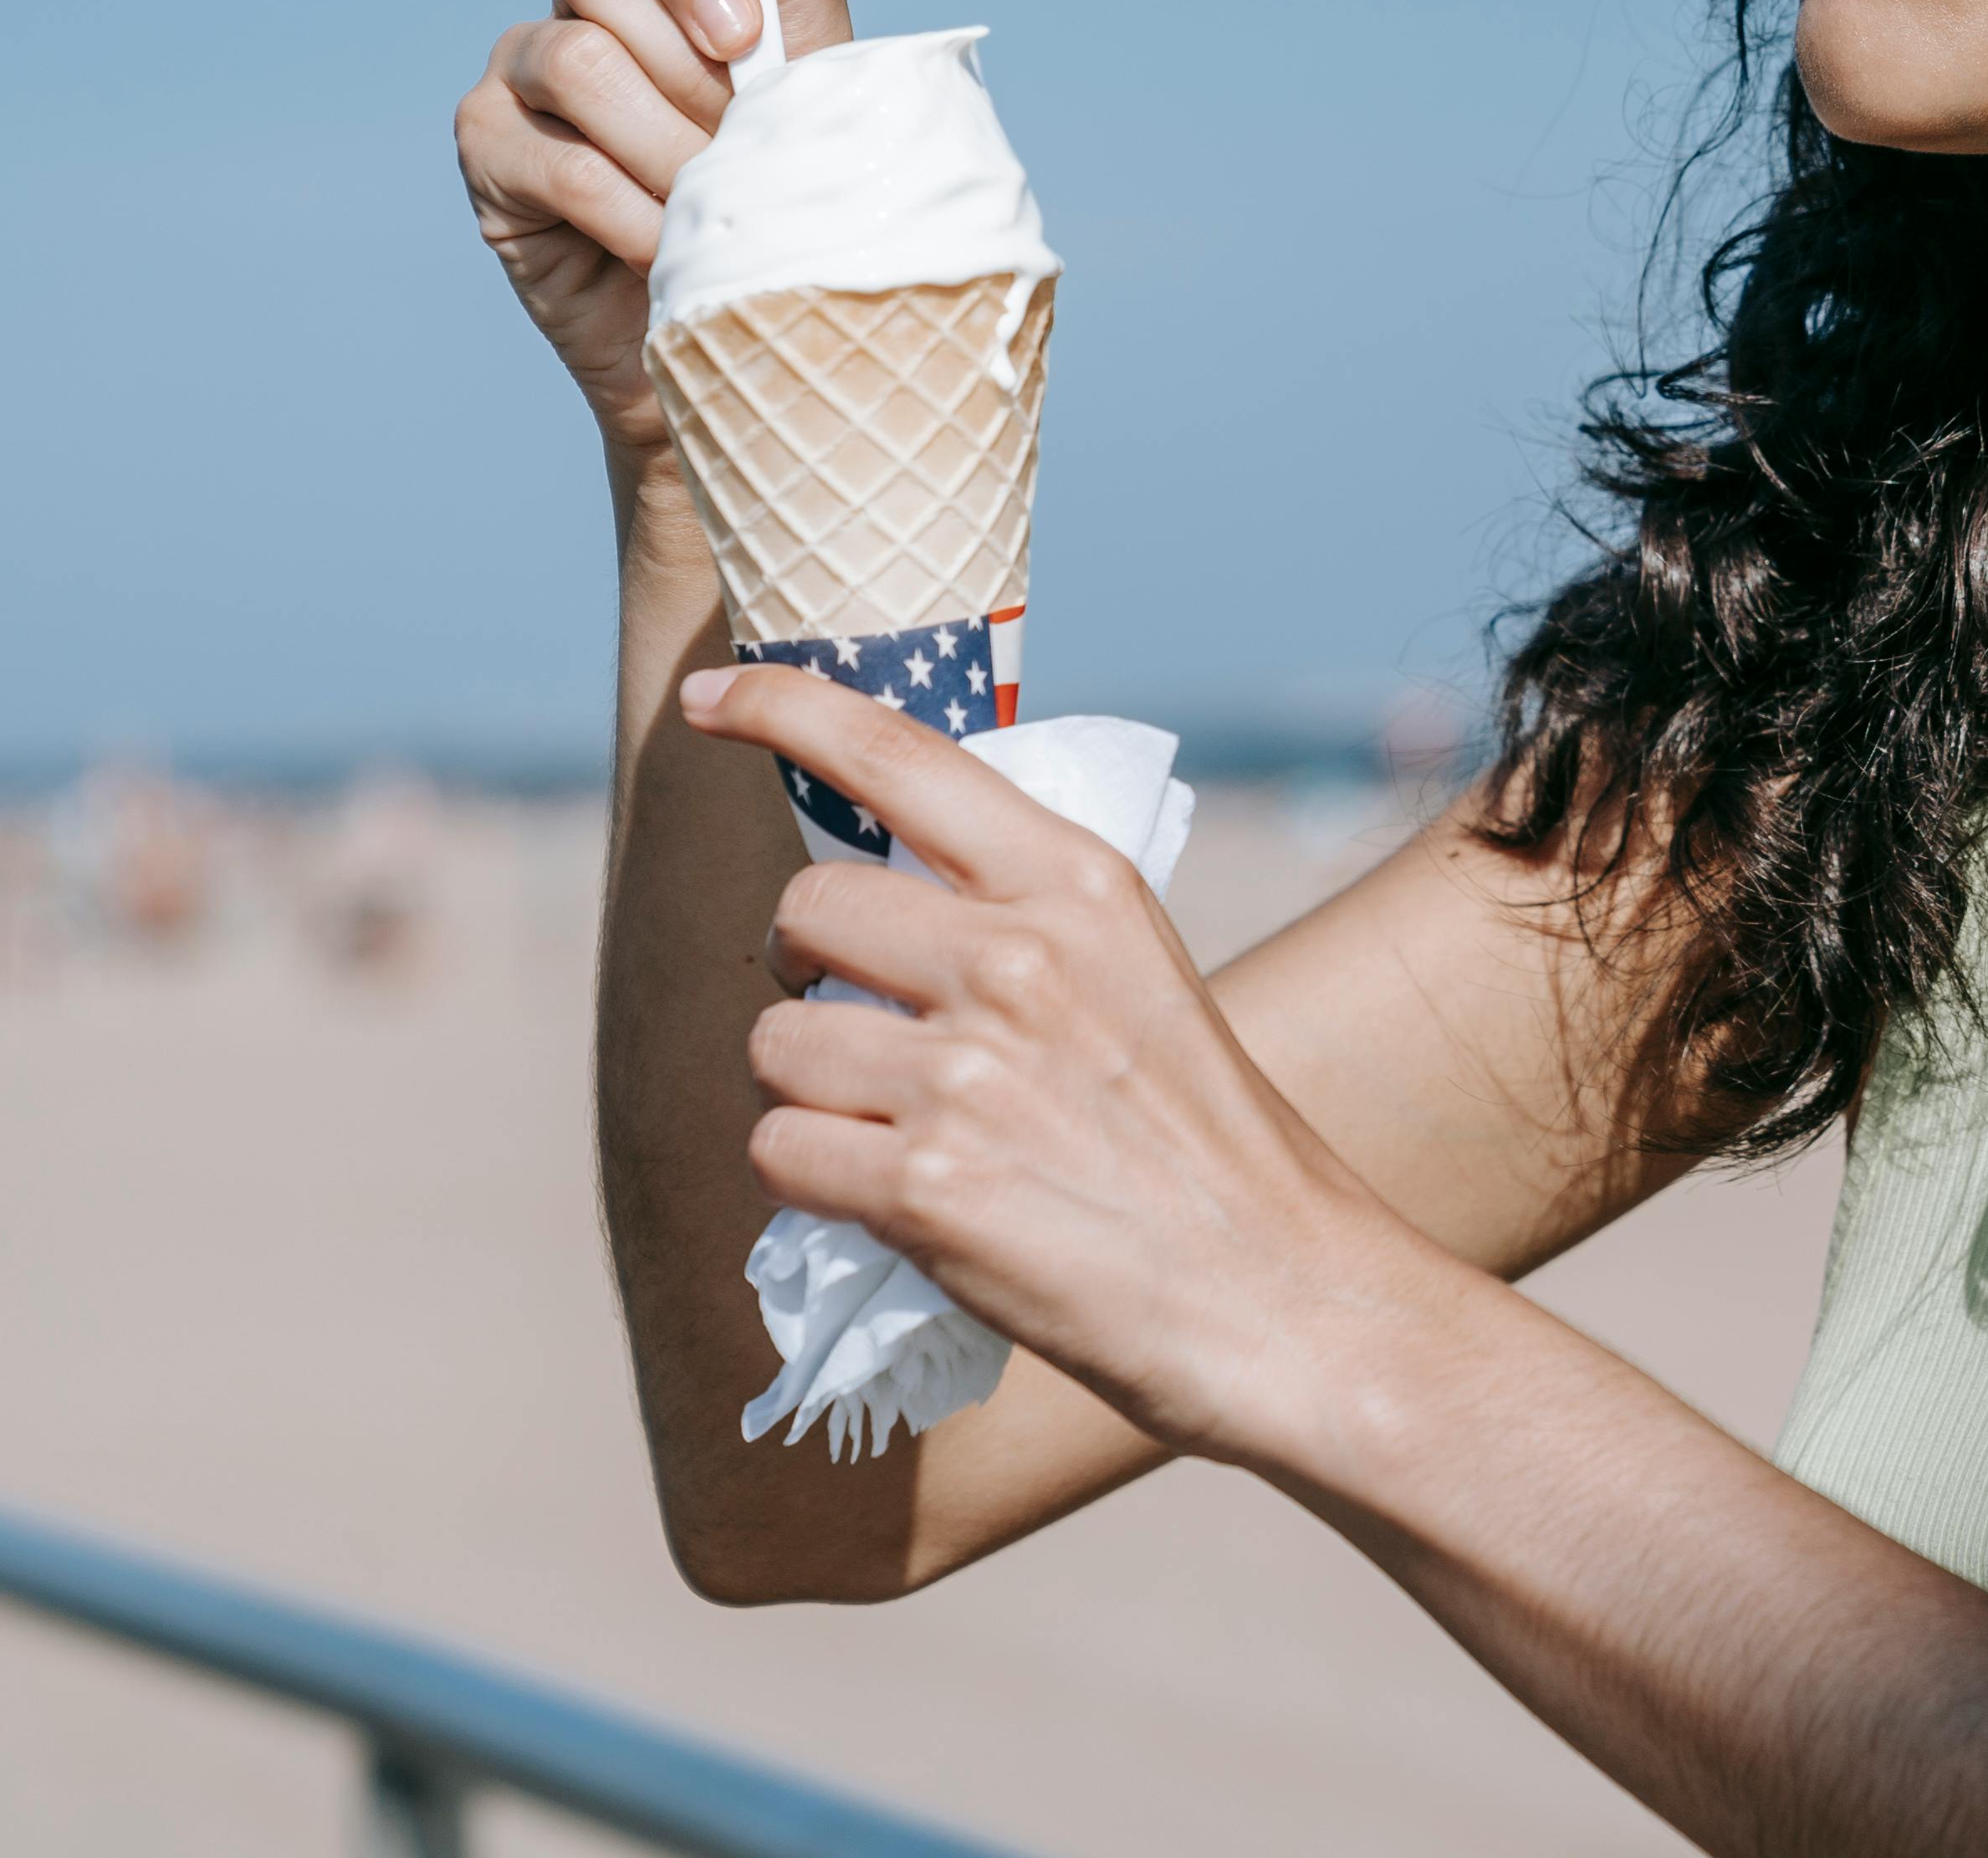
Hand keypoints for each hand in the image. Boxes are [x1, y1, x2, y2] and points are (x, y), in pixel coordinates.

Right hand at [454, 0, 856, 456]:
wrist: (751, 322)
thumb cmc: (793, 178)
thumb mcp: (819, 56)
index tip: (751, 28)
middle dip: (691, 43)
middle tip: (747, 115)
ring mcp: (521, 67)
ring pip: (578, 53)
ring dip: (670, 136)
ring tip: (718, 193)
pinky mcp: (488, 149)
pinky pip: (555, 155)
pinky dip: (631, 204)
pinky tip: (672, 242)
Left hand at [693, 663, 1428, 1467]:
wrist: (1277, 1288)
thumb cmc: (1208, 1140)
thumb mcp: (1139, 973)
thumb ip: (1023, 919)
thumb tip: (876, 907)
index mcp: (1079, 881)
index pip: (895, 752)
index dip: (782, 706)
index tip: (710, 698)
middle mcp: (1016, 956)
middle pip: (806, 910)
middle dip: (806, 967)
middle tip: (859, 1018)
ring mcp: (965, 1072)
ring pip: (775, 1040)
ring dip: (808, 1088)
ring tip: (895, 1127)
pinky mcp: (923, 1186)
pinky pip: (779, 1149)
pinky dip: (814, 1179)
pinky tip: (892, 1197)